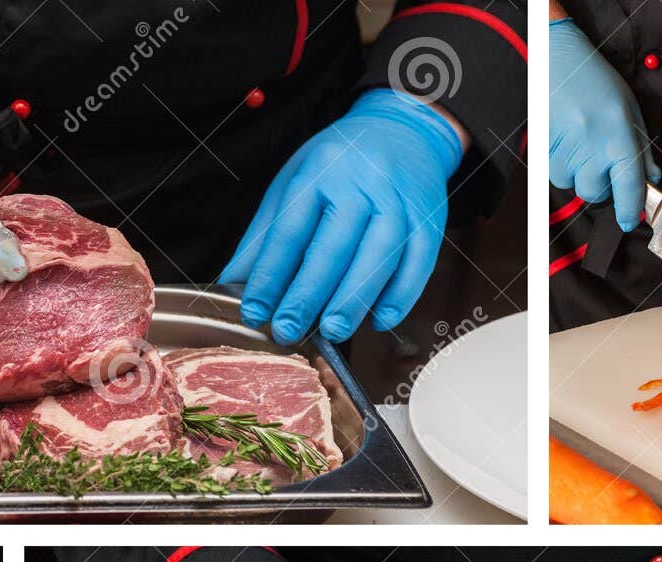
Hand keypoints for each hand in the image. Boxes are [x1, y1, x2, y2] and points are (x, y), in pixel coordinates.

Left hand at [219, 89, 461, 343]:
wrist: (405, 129)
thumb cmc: (340, 165)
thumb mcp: (294, 182)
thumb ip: (265, 234)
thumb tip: (232, 283)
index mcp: (318, 172)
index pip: (290, 230)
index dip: (270, 275)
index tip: (254, 312)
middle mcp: (360, 184)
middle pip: (333, 245)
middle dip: (308, 294)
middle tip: (289, 330)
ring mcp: (398, 202)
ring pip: (378, 255)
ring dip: (354, 299)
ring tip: (333, 332)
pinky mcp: (428, 220)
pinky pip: (417, 263)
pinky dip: (400, 296)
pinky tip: (380, 321)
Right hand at [548, 19, 658, 232]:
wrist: (556, 61)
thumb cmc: (594, 82)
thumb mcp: (628, 109)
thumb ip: (640, 148)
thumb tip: (650, 179)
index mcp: (619, 134)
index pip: (629, 186)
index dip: (629, 209)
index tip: (629, 221)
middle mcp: (593, 146)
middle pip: (595, 194)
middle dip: (599, 185)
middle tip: (600, 161)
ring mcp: (566, 151)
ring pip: (572, 185)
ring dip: (577, 173)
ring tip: (578, 142)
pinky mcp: (543, 153)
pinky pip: (554, 175)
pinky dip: (560, 165)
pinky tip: (563, 140)